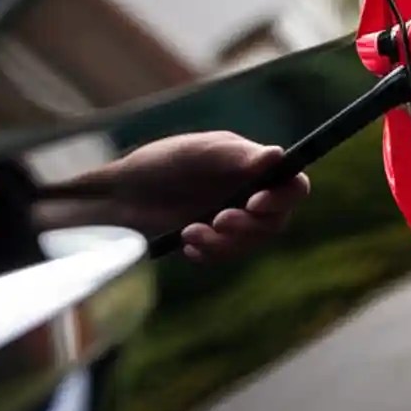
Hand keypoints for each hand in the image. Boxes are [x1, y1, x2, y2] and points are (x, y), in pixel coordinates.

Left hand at [99, 131, 309, 261]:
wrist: (118, 197)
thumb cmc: (157, 164)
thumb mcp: (195, 154)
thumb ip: (236, 156)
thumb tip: (279, 156)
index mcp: (253, 167)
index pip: (293, 185)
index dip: (284, 198)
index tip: (255, 204)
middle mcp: (251, 193)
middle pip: (276, 220)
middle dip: (249, 226)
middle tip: (218, 221)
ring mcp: (234, 219)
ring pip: (252, 242)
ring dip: (225, 243)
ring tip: (190, 233)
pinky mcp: (216, 241)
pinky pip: (227, 256)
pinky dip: (210, 253)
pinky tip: (186, 245)